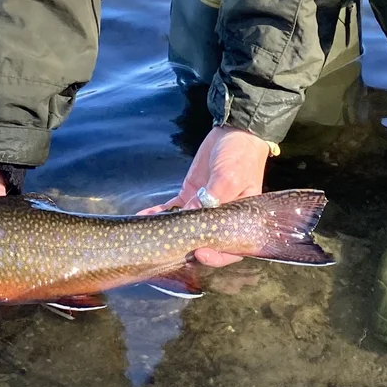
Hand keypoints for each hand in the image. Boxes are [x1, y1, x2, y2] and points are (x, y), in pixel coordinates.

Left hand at [138, 125, 270, 267]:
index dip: (216, 256)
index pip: (231, 248)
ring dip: (169, 232)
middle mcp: (222, 218)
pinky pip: (175, 209)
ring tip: (151, 237)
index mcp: (239, 219)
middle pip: (206, 241)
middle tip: (170, 249)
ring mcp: (204, 207)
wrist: (233, 131)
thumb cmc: (239, 156)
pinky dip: (161, 214)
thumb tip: (190, 216)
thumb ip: (211, 199)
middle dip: (187, 247)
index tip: (200, 253)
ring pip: (186, 227)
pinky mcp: (191, 195)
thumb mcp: (228, 178)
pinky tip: (146, 216)